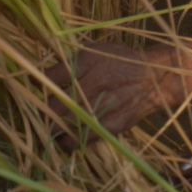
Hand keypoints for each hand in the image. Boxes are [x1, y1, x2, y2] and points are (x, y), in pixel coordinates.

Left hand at [44, 42, 174, 150]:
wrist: (156, 78)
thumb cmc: (122, 61)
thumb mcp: (95, 50)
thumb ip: (71, 61)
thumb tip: (43, 72)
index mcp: (88, 62)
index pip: (50, 77)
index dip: (38, 84)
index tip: (36, 89)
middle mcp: (94, 85)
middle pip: (53, 106)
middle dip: (42, 110)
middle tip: (39, 111)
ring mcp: (102, 108)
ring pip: (63, 125)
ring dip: (51, 127)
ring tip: (50, 126)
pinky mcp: (111, 126)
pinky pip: (79, 139)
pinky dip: (67, 140)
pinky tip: (65, 137)